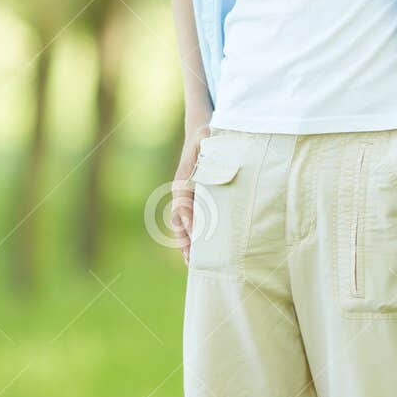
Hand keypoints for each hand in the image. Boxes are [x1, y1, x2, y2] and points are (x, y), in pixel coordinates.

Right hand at [170, 123, 210, 263]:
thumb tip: (216, 156)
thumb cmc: (207, 135)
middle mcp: (182, 190)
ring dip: (187, 243)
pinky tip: (198, 255)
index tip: (193, 231)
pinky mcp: (195, 201)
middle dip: (185, 238)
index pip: (183, 201)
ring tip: (193, 263)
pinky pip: (191, 222)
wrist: (201, 133)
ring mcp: (187, 197)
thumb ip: (210, 145)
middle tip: (191, 257)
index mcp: (184, 177)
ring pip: (183, 224)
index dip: (187, 216)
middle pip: (180, 218)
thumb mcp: (208, 136)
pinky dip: (192, 238)